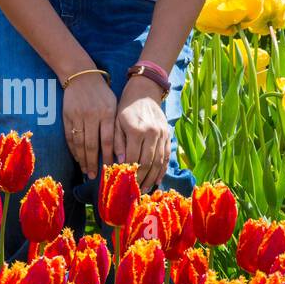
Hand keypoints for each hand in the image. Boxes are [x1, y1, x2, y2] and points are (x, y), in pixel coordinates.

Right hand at [63, 74, 117, 179]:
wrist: (81, 76)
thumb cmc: (102, 94)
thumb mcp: (114, 106)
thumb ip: (116, 126)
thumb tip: (120, 151)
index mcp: (107, 113)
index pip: (108, 140)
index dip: (108, 156)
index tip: (110, 169)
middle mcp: (92, 116)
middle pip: (92, 145)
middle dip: (93, 162)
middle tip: (94, 176)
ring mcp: (78, 116)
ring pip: (80, 143)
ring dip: (82, 159)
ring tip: (85, 171)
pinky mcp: (67, 117)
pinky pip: (70, 137)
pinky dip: (73, 150)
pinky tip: (77, 159)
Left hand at [114, 76, 171, 190]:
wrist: (145, 92)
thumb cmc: (125, 108)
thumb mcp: (116, 122)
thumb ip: (117, 142)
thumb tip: (119, 162)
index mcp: (137, 130)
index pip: (133, 157)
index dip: (128, 172)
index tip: (123, 184)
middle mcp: (152, 133)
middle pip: (147, 163)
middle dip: (141, 179)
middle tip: (135, 191)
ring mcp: (162, 135)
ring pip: (159, 162)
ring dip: (152, 177)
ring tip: (145, 189)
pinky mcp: (168, 135)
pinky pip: (166, 156)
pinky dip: (162, 169)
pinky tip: (157, 179)